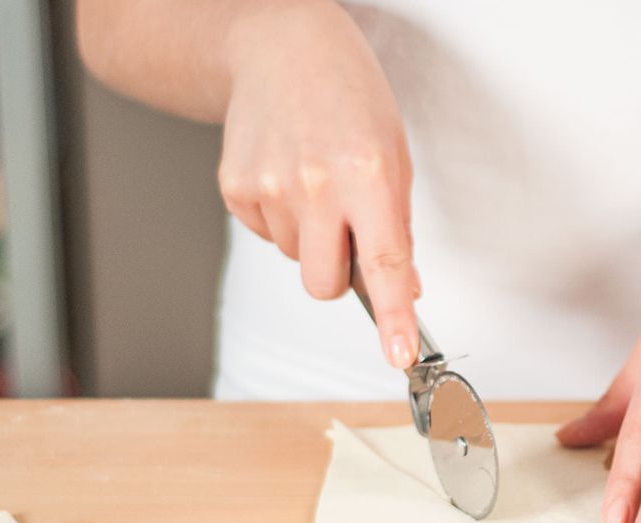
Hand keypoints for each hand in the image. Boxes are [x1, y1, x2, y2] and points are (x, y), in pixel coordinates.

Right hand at [216, 1, 419, 367]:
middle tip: (346, 230)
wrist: (282, 48)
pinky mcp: (235, 188)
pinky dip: (280, 219)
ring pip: (296, 261)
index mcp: (367, 174)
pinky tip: (287, 175)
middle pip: (326, 285)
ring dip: (310, 236)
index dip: (394, 317)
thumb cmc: (348, 98)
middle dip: (338, 274)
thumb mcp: (394, 155)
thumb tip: (405, 289)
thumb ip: (398, 227)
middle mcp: (316, 184)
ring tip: (314, 180)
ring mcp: (269, 187)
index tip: (398, 356)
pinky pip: (266, 237)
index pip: (384, 263)